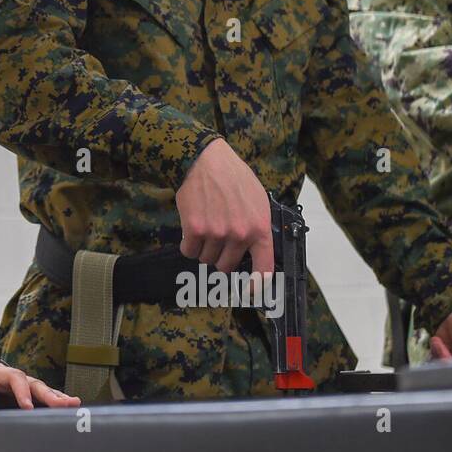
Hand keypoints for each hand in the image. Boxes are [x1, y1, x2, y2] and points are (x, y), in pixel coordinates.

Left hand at [0, 360, 80, 409]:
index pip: (14, 378)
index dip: (22, 392)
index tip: (27, 406)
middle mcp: (12, 376)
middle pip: (33, 383)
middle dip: (49, 394)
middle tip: (63, 404)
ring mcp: (19, 385)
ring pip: (40, 389)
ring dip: (56, 396)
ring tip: (73, 403)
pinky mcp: (22, 393)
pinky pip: (39, 396)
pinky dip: (53, 400)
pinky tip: (66, 406)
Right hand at [175, 138, 273, 273]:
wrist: (206, 160)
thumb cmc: (233, 176)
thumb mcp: (257, 200)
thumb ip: (257, 226)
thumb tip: (254, 248)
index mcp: (260, 229)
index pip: (263, 267)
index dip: (257, 285)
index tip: (250, 291)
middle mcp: (240, 235)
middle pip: (226, 265)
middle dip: (219, 256)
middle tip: (216, 240)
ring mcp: (217, 234)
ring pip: (206, 258)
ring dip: (203, 248)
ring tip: (204, 226)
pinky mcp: (195, 230)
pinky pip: (189, 251)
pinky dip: (188, 243)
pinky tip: (191, 227)